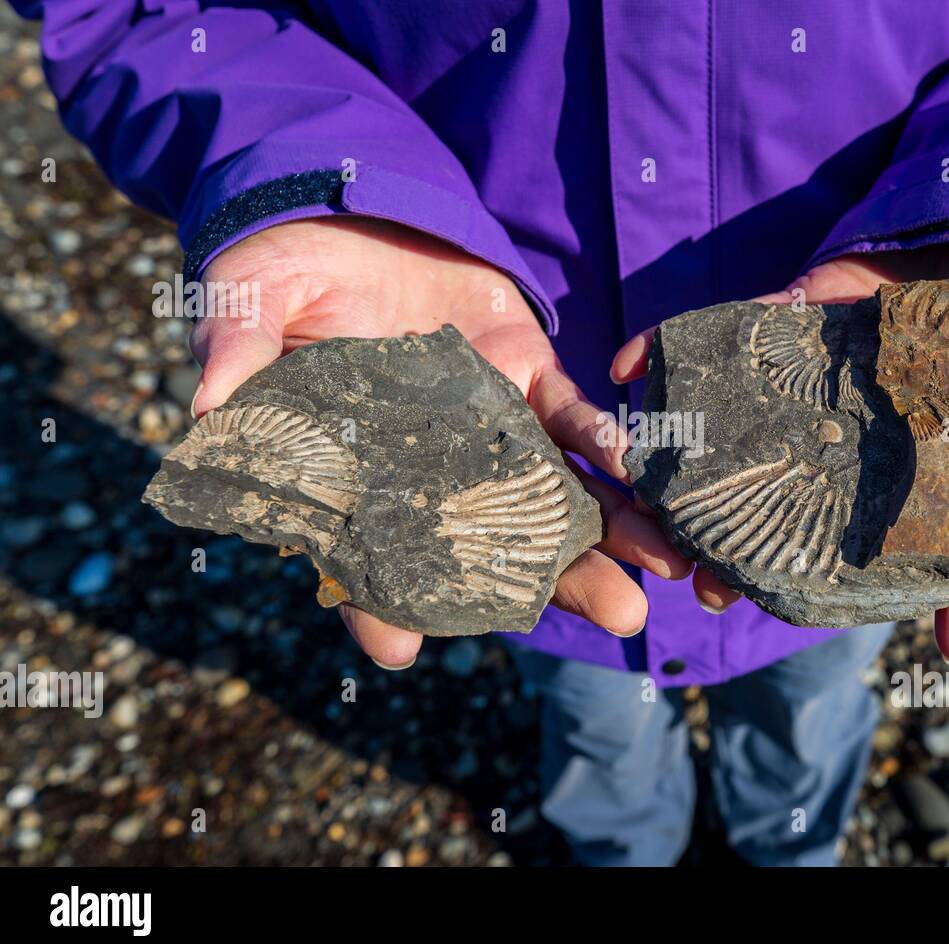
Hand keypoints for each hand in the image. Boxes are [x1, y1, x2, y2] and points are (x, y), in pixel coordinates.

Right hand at [192, 218, 689, 667]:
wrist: (359, 211)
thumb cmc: (287, 268)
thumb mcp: (247, 297)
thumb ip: (237, 347)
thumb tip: (206, 405)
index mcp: (351, 472)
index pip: (359, 553)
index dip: (374, 601)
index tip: (399, 647)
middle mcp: (428, 469)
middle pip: (488, 547)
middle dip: (553, 586)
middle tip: (616, 622)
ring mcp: (485, 429)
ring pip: (548, 497)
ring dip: (607, 534)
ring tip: (661, 576)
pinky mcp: (525, 378)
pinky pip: (569, 419)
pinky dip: (602, 443)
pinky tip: (638, 468)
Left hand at [611, 242, 948, 665]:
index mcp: (941, 451)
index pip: (945, 532)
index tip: (938, 647)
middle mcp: (875, 433)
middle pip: (823, 509)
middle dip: (774, 556)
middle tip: (728, 598)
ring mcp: (828, 380)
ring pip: (762, 443)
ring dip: (708, 484)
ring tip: (662, 530)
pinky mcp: (797, 318)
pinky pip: (730, 338)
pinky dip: (672, 349)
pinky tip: (625, 370)